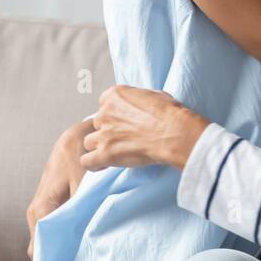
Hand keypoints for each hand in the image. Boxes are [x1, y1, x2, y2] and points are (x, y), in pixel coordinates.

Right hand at [26, 116, 92, 258]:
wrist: (76, 138)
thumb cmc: (79, 158)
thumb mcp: (82, 182)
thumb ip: (79, 207)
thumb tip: (82, 234)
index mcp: (40, 210)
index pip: (38, 249)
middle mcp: (35, 213)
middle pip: (40, 248)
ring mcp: (40, 210)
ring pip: (45, 240)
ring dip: (60, 250)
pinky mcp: (48, 207)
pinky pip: (51, 230)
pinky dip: (62, 239)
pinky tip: (79, 246)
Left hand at [81, 85, 210, 171]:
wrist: (174, 133)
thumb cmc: (169, 115)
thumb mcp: (154, 95)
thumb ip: (138, 99)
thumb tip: (141, 104)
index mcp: (114, 95)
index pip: (103, 105)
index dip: (113, 116)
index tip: (122, 123)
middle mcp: (105, 112)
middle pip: (97, 124)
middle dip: (107, 131)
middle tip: (122, 139)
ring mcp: (104, 133)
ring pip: (89, 142)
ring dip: (99, 147)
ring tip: (112, 153)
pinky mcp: (105, 153)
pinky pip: (87, 161)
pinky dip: (93, 164)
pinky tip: (102, 165)